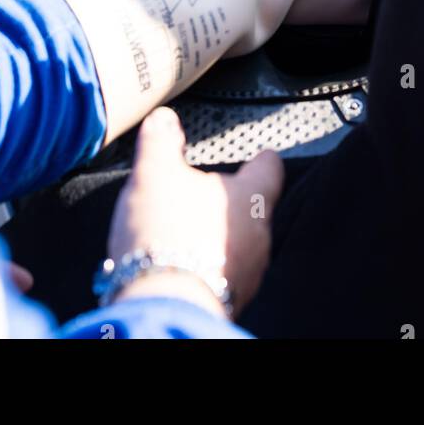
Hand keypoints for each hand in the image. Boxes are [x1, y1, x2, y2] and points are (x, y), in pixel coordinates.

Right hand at [107, 107, 282, 317]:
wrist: (164, 305)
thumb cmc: (166, 236)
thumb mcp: (153, 172)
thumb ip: (160, 140)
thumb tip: (164, 119)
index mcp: (251, 197)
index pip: (270, 169)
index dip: (262, 160)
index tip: (263, 156)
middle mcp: (258, 236)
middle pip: (251, 209)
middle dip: (228, 202)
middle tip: (201, 194)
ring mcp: (247, 273)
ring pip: (238, 243)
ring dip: (216, 236)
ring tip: (184, 232)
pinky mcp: (229, 300)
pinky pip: (222, 274)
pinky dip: (206, 266)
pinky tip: (180, 264)